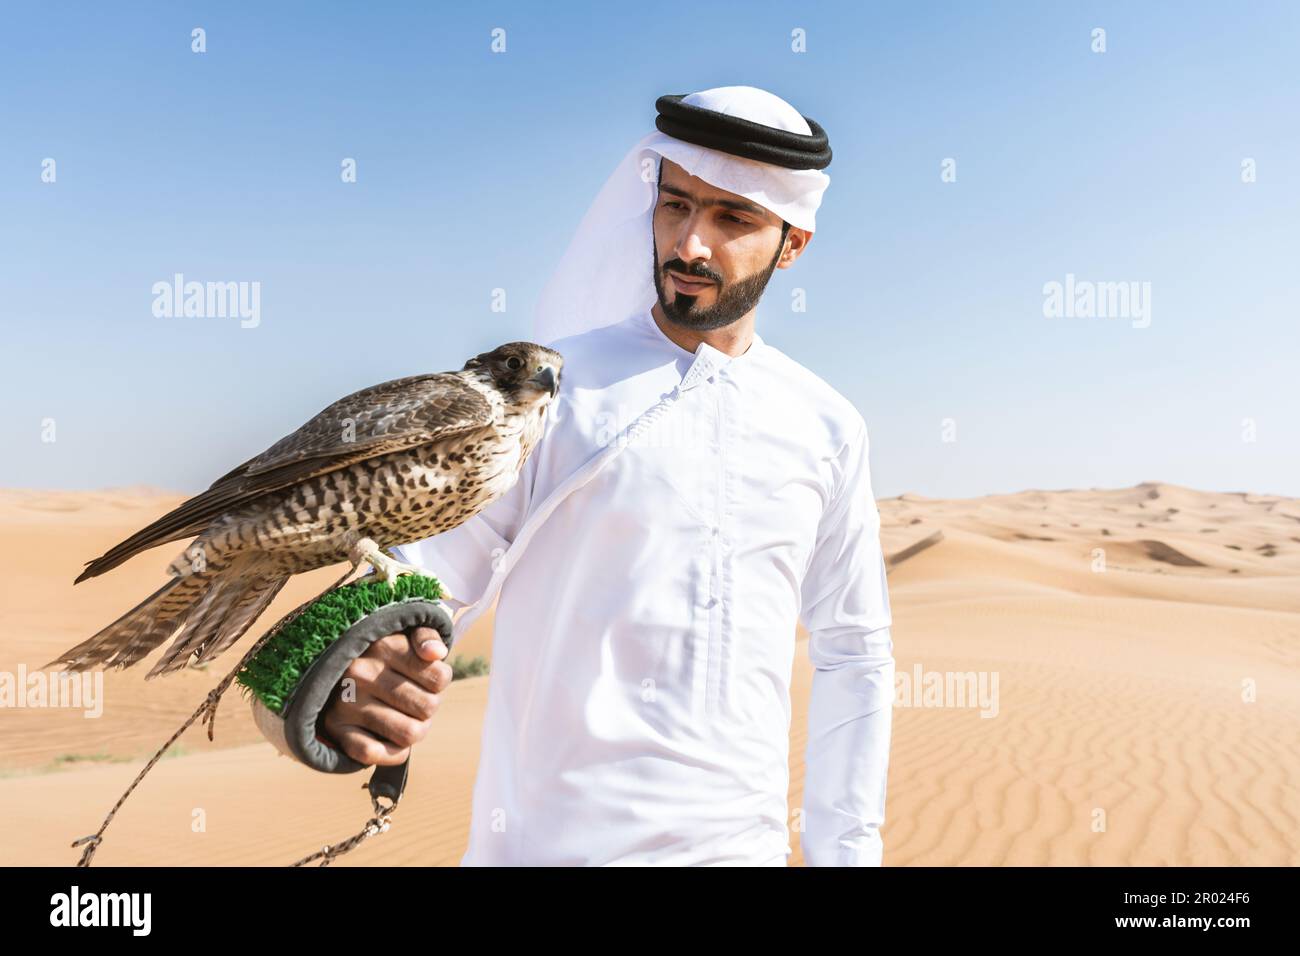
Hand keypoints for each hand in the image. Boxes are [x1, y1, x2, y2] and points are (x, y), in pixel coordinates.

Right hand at [319, 627, 452, 766]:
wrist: (338, 668)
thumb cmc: (386, 655)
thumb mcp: (407, 634)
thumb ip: (427, 637)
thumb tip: (436, 653)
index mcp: (384, 646)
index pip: (440, 678)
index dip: (440, 682)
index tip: (424, 677)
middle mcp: (361, 672)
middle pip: (428, 708)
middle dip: (428, 707)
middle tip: (414, 700)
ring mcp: (346, 702)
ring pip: (409, 734)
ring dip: (415, 730)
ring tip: (405, 717)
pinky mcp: (335, 727)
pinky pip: (374, 753)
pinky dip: (392, 753)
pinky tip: (393, 740)